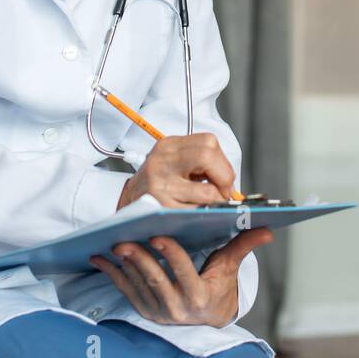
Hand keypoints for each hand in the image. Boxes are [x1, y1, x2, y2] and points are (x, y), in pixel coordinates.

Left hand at [88, 229, 273, 327]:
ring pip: (138, 286)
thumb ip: (243, 246)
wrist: (207, 318)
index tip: (158, 236)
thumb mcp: (229, 268)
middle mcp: (178, 308)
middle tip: (124, 241)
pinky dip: (113, 274)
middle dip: (139, 260)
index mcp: (199, 296)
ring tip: (112, 245)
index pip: (184, 273)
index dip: (171, 256)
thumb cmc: (217, 286)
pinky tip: (100, 259)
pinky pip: (126, 291)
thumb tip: (266, 229)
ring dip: (123, 266)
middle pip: (156, 280)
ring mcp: (159, 311)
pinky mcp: (145, 310)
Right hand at [115, 133, 235, 210]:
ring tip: (207, 205)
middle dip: (224, 178)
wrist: (128, 204)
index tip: (223, 178)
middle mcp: (162, 161)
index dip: (223, 163)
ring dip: (215, 202)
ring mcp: (160, 184)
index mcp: (169, 146)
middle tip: (223, 192)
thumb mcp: (174, 162)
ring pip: (207, 192)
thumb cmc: (159, 184)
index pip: (209, 142)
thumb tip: (230, 181)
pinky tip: (194, 213)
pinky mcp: (161, 208)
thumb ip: (200, 162)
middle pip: (207, 157)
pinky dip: (201, 215)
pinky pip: (195, 213)